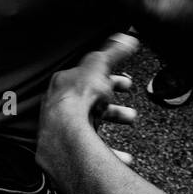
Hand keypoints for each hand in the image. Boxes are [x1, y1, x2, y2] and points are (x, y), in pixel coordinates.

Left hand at [37, 33, 140, 175]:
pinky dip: (111, 152)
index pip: (89, 77)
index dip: (110, 78)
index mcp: (65, 83)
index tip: (126, 83)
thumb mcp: (99, 65)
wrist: (66, 132)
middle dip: (113, 103)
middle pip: (90, 102)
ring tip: (130, 121)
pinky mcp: (71, 147)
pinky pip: (93, 150)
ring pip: (91, 123)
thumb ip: (113, 52)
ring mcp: (65, 127)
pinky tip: (124, 156)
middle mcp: (62, 105)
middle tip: (130, 106)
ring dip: (113, 121)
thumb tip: (126, 38)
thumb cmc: (78, 98)